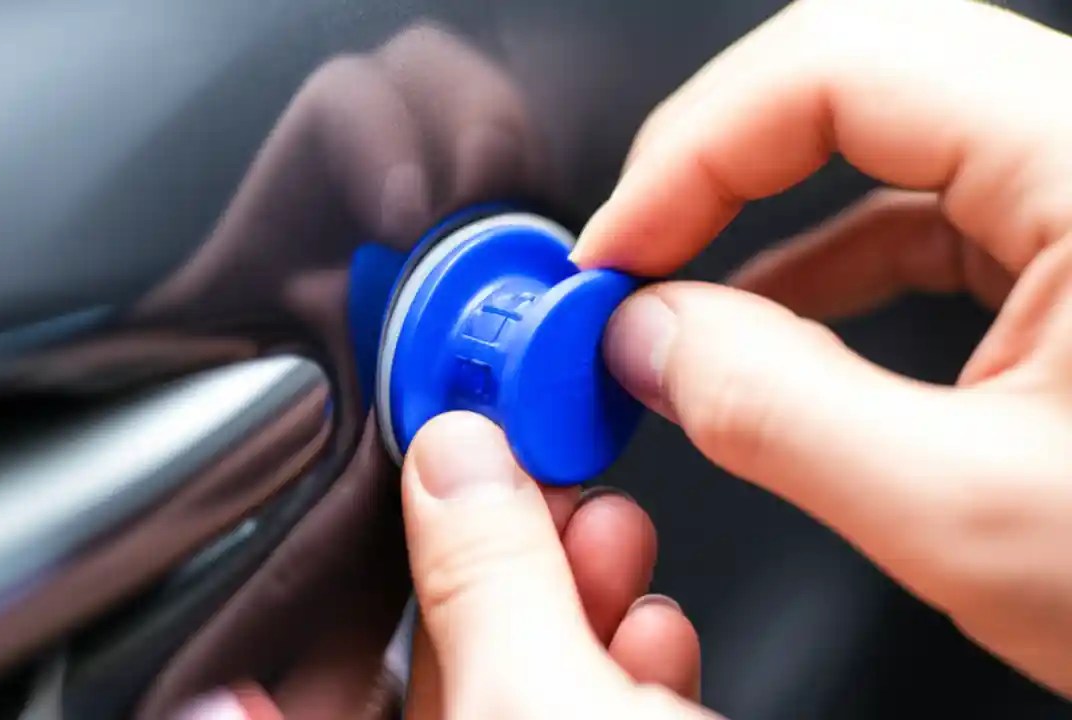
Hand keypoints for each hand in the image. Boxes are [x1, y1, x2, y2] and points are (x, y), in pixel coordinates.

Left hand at [176, 412, 707, 719]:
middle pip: (427, 653)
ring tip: (605, 525)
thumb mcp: (545, 702)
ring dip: (570, 590)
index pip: (279, 684)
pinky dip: (628, 655)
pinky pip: (594, 701)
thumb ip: (487, 581)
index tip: (263, 551)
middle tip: (519, 471)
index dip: (246, 645)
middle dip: (483, 555)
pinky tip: (655, 622)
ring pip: (522, 671)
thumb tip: (453, 461)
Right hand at [575, 0, 1071, 695]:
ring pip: (882, 141)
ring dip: (760, 219)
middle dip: (713, 167)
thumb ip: (774, 413)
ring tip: (678, 305)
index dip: (693, 148)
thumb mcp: (968, 513)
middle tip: (631, 258)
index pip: (837, 63)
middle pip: (849, 76)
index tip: (617, 248)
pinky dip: (827, 263)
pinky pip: (925, 210)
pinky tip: (769, 326)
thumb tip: (645, 340)